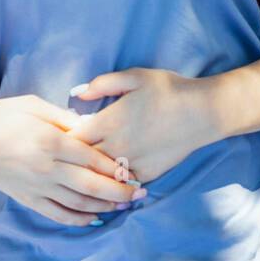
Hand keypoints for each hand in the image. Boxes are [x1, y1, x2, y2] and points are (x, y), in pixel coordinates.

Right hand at [0, 94, 142, 226]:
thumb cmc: (2, 117)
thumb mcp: (33, 105)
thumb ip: (63, 117)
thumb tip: (90, 125)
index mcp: (50, 141)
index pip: (92, 158)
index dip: (116, 167)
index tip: (134, 170)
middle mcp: (47, 168)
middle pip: (91, 185)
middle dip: (119, 192)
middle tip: (140, 193)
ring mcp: (37, 187)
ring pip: (78, 204)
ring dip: (105, 207)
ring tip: (125, 206)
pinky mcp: (29, 199)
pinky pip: (58, 214)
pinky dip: (79, 220)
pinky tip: (95, 218)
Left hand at [68, 68, 218, 184]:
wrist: (203, 112)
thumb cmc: (168, 90)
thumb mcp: (134, 77)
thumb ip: (102, 83)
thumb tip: (78, 93)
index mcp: (108, 122)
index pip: (70, 139)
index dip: (61, 139)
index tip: (56, 138)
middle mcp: (115, 147)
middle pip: (80, 161)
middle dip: (70, 160)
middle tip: (62, 157)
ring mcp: (131, 164)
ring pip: (98, 176)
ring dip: (88, 174)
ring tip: (78, 171)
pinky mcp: (146, 175)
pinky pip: (120, 183)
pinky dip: (111, 182)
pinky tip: (105, 179)